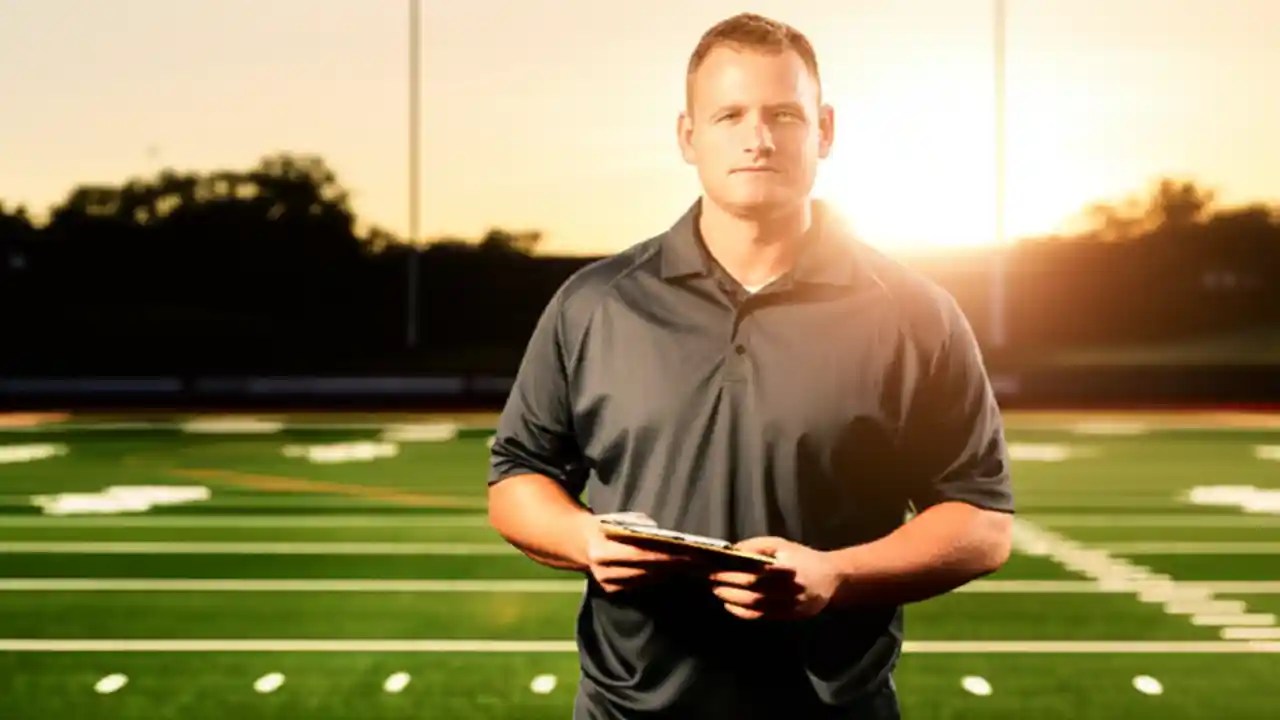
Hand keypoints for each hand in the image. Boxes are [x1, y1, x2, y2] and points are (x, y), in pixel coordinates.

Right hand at [580, 515, 700, 593]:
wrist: (580, 542)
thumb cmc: (605, 526)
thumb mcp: (618, 521)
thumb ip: (638, 529)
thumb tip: (667, 535)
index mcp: (603, 551)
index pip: (642, 556)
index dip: (667, 556)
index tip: (690, 553)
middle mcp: (604, 571)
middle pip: (647, 571)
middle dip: (674, 566)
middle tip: (700, 562)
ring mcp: (608, 584)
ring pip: (646, 580)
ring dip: (670, 573)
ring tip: (693, 567)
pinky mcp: (612, 591)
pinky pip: (641, 585)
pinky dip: (658, 578)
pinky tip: (675, 571)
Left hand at [709, 536, 841, 619]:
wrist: (831, 578)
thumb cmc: (801, 557)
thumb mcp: (781, 544)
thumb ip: (756, 546)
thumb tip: (731, 551)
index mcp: (789, 567)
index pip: (757, 573)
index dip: (734, 575)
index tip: (716, 571)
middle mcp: (791, 588)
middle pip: (755, 591)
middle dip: (730, 587)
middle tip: (712, 582)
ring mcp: (792, 605)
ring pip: (757, 606)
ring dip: (733, 600)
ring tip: (718, 592)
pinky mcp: (791, 616)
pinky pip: (763, 616)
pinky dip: (744, 613)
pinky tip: (731, 606)